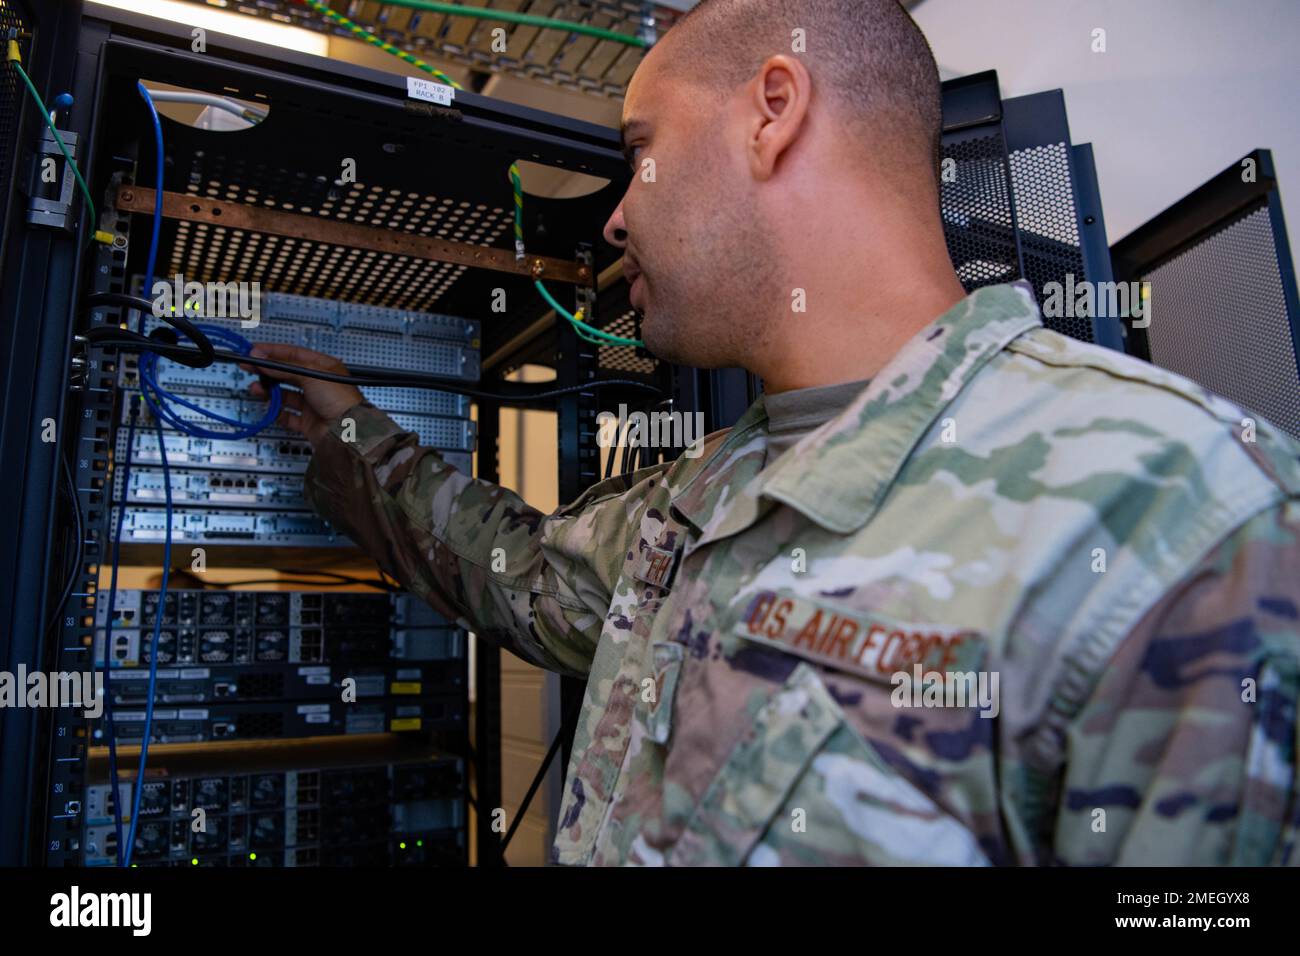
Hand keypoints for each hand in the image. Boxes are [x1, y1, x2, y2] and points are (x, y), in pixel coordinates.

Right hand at [243, 343, 363, 445]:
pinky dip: (277, 412)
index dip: (273, 352)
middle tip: (249, 367)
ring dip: (269, 391)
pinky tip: (271, 408)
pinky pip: (288, 416)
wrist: (347, 431)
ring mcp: (313, 404)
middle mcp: (318, 385)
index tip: (254, 351)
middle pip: (287, 374)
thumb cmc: (340, 399)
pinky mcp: (308, 422)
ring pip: (285, 395)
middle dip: (267, 371)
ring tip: (256, 389)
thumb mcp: (310, 374)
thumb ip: (283, 367)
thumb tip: (262, 359)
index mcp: (323, 367)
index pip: (294, 355)